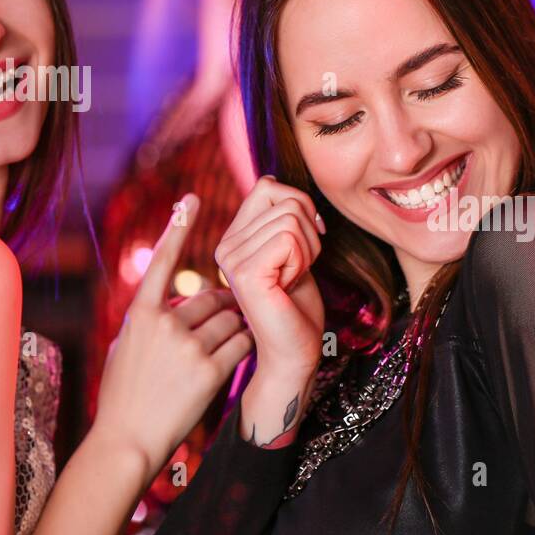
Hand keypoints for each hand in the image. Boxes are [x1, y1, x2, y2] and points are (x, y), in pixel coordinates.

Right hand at [94, 193, 252, 474]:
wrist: (128, 439)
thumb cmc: (125, 393)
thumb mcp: (127, 346)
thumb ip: (151, 318)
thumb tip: (178, 297)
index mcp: (140, 314)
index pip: (164, 263)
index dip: (178, 228)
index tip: (190, 198)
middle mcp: (164, 325)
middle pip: (213, 298)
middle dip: (222, 310)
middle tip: (213, 333)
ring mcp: (188, 348)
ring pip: (232, 320)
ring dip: (235, 330)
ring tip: (217, 352)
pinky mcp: (211, 372)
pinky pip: (243, 344)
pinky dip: (244, 348)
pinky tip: (231, 361)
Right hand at [215, 177, 325, 443]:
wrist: (294, 353)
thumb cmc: (297, 307)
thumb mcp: (293, 252)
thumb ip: (283, 217)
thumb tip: (274, 180)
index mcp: (234, 237)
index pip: (269, 186)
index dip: (300, 206)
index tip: (307, 240)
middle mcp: (225, 245)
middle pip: (285, 198)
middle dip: (309, 231)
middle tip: (299, 267)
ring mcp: (231, 258)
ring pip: (291, 217)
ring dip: (307, 249)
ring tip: (292, 278)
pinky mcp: (246, 271)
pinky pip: (289, 238)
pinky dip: (303, 260)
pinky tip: (289, 285)